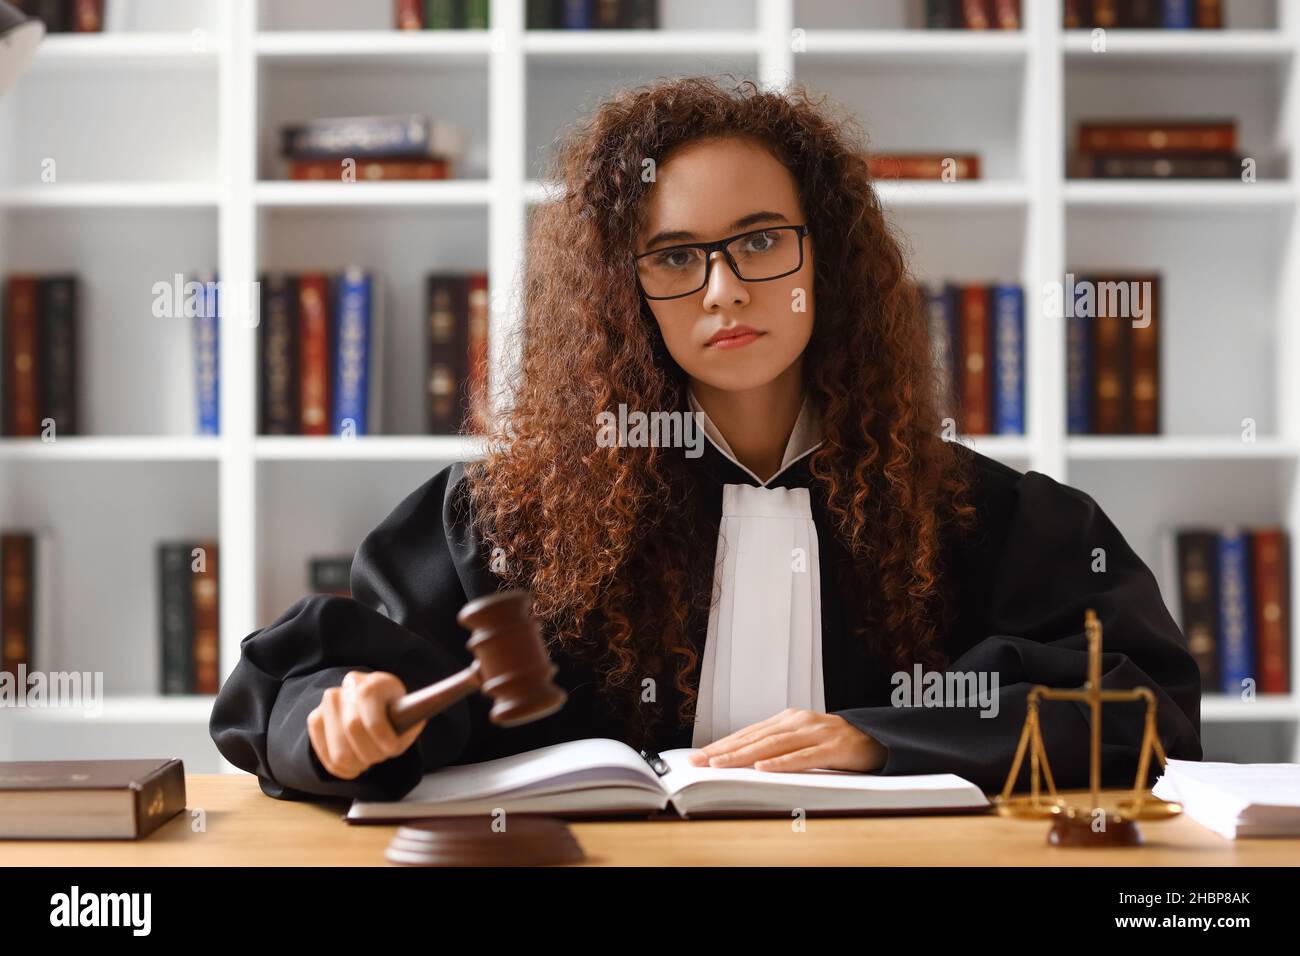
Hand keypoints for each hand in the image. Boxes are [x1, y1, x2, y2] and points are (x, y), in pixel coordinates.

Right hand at [307, 670, 426, 779]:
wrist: (372, 704)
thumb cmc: (393, 713)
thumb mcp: (408, 715)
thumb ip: (410, 724)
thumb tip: (410, 727)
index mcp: (376, 682)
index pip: (371, 709)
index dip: (383, 736)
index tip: (392, 749)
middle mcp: (349, 687)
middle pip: (353, 729)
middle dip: (371, 753)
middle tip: (380, 757)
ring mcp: (329, 702)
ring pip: (339, 751)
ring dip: (357, 764)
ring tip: (367, 760)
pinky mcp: (315, 719)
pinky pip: (325, 756)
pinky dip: (342, 769)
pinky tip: (354, 765)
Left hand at [687, 708, 885, 772]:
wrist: (877, 737)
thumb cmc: (834, 742)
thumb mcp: (802, 739)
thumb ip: (777, 746)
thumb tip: (744, 761)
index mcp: (787, 719)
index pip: (748, 733)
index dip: (723, 744)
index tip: (699, 756)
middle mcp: (797, 722)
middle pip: (755, 738)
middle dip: (724, 750)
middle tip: (699, 761)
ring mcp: (814, 733)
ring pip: (772, 746)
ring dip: (744, 756)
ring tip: (721, 764)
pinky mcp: (831, 748)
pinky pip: (802, 757)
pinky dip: (781, 763)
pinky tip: (763, 768)